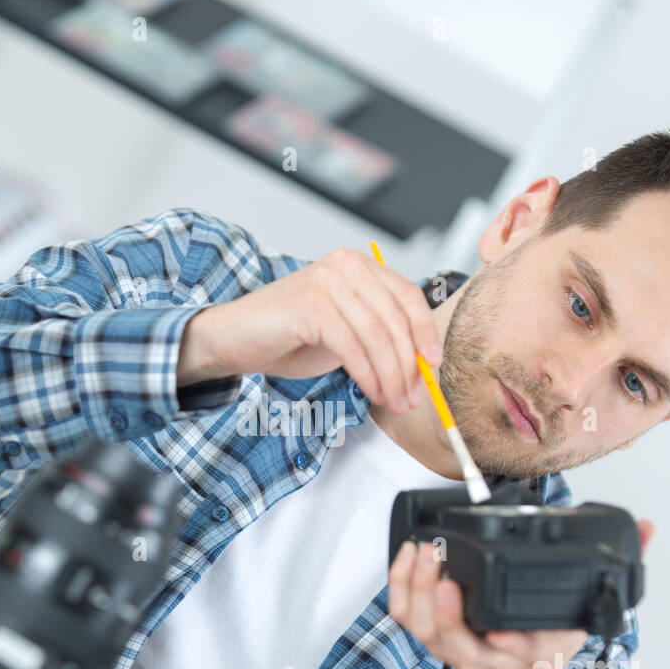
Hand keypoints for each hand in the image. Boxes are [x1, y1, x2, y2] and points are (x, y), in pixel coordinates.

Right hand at [178, 248, 442, 414]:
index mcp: (358, 266)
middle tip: (414, 397)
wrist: (234, 338)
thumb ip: (379, 335)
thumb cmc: (288, 336)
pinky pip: (353, 347)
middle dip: (410, 365)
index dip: (425, 332)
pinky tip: (372, 392)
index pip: (408, 296)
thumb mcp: (345, 331)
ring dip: (391, 377)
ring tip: (395, 402)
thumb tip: (420, 364)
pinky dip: (368, 375)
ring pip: (378, 337)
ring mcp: (327, 282)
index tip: (435, 364)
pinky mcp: (312, 306)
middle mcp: (345, 266)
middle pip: (396, 319)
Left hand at [387, 519, 654, 668]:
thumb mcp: (587, 614)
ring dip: (417, 593)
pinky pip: (406, 619)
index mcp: (531, 652)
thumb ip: (615, 570)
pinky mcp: (432, 636)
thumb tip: (647, 529)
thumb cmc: (542, 643)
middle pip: (457, 644)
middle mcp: (489, 655)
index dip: (513, 644)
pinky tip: (406, 557)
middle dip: (445, 611)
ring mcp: (456, 649)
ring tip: (423, 552)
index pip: (523, 652)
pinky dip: (400, 588)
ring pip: (426, 633)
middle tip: (443, 571)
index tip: (503, 632)